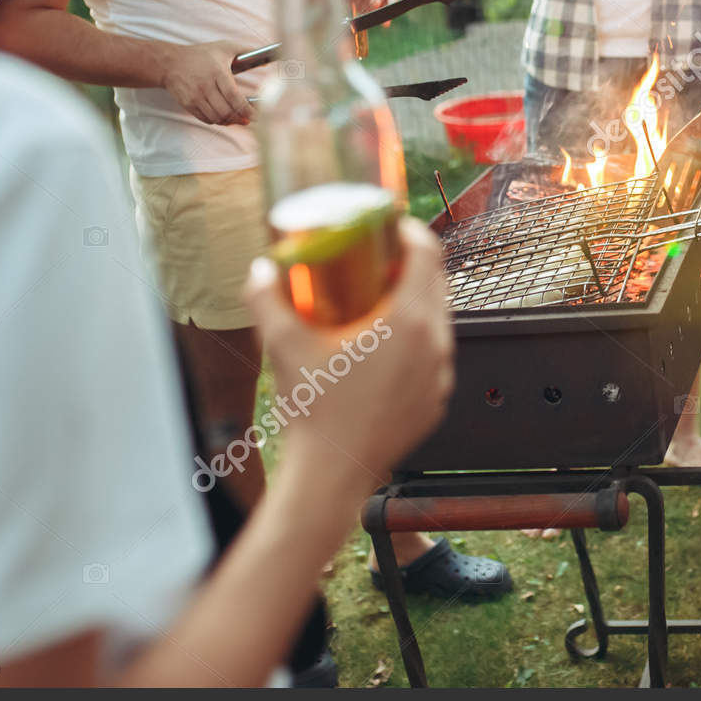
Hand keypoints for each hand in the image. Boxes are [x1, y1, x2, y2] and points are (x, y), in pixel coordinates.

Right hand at [163, 40, 252, 125]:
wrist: (170, 63)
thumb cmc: (200, 54)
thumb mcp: (223, 47)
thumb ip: (245, 50)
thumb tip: (267, 57)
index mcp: (217, 72)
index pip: (234, 97)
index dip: (247, 110)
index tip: (257, 115)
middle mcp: (205, 86)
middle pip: (227, 111)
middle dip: (241, 118)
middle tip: (251, 119)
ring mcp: (195, 97)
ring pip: (217, 118)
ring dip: (230, 121)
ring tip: (239, 119)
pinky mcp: (188, 104)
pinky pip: (206, 119)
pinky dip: (218, 121)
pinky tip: (225, 117)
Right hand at [243, 218, 453, 481]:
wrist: (332, 474)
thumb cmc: (314, 411)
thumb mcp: (284, 346)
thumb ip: (266, 299)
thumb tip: (260, 270)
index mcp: (409, 322)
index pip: (427, 256)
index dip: (410, 232)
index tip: (391, 227)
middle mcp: (435, 345)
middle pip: (436, 285)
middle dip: (411, 265)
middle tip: (378, 260)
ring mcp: (440, 375)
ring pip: (437, 321)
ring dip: (416, 303)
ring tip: (380, 300)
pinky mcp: (436, 399)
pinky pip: (434, 356)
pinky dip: (416, 340)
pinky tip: (386, 344)